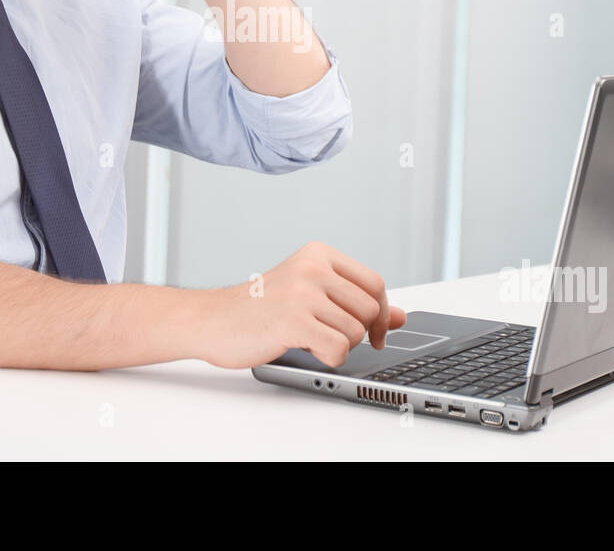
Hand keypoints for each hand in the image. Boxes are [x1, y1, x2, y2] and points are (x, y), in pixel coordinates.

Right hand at [195, 241, 407, 369]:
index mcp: (318, 254)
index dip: (382, 313)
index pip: (374, 283)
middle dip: (359, 333)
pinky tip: (305, 348)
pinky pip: (338, 350)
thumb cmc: (260, 309)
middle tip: (332, 338)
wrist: (212, 320)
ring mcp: (302, 292)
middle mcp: (312, 267)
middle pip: (370, 309)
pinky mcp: (292, 320)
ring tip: (309, 338)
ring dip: (338, 346)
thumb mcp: (310, 295)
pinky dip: (328, 358)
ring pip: (355, 332)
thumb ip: (354, 302)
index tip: (376, 333)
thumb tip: (401, 316)